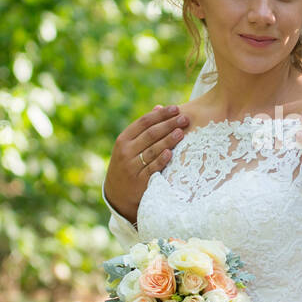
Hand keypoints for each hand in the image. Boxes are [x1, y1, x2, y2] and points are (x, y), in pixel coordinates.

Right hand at [104, 105, 191, 223]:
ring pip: (152, 150)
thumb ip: (143, 128)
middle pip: (150, 134)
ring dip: (167, 140)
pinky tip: (170, 152)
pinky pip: (152, 168)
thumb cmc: (128, 164)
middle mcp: (126, 152)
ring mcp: (132, 167)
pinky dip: (161, 160)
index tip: (176, 108)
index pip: (143, 122)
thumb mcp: (129, 145)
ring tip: (181, 132)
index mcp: (123, 139)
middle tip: (185, 118)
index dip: (160, 115)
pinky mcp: (139, 181)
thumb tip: (159, 107)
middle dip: (168, 124)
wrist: (117, 194)